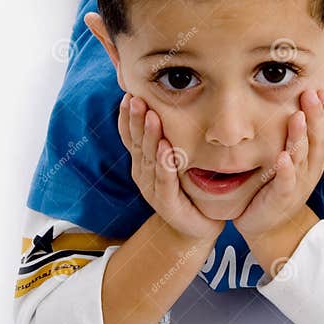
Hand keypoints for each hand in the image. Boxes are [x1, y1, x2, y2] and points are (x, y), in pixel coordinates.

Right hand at [118, 93, 225, 242]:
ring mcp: (153, 189)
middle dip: (137, 120)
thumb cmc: (185, 190)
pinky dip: (165, 164)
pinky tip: (166, 149)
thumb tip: (164, 108)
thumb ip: (164, 140)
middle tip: (137, 99)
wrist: (196, 228)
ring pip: (150, 158)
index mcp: (142, 163)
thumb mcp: (171, 162)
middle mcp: (143, 174)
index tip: (129, 95)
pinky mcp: (168, 203)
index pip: (130, 136)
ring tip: (152, 116)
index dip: (127, 117)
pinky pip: (165, 180)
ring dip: (150, 136)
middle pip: (137, 143)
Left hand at [232, 88, 323, 240]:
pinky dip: (285, 170)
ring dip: (300, 137)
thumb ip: (297, 136)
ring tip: (298, 117)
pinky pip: (285, 183)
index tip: (323, 90)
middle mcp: (310, 170)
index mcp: (314, 159)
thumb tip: (297, 103)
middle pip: (318, 140)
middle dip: (316, 116)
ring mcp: (297, 185)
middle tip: (311, 93)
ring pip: (302, 158)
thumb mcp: (293, 159)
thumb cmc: (277, 186)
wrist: (270, 227)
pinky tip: (283, 158)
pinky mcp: (281, 198)